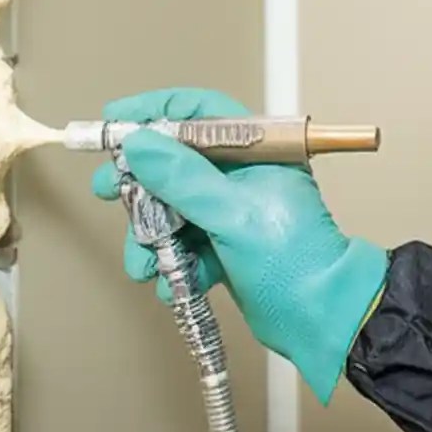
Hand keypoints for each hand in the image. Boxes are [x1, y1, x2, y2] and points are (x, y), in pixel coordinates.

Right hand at [90, 88, 388, 403]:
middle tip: (108, 190)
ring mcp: (234, 211)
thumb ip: (183, 178)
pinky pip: (185, 243)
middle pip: (177, 161)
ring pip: (174, 207)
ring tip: (144, 263)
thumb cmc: (296, 261)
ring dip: (151, 235)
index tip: (113, 123)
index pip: (199, 112)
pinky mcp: (226, 246)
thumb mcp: (233, 214)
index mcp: (257, 151)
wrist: (323, 320)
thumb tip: (139, 144)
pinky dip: (172, 262)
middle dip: (139, 181)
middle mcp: (244, 175)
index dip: (154, 111)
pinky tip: (170, 283)